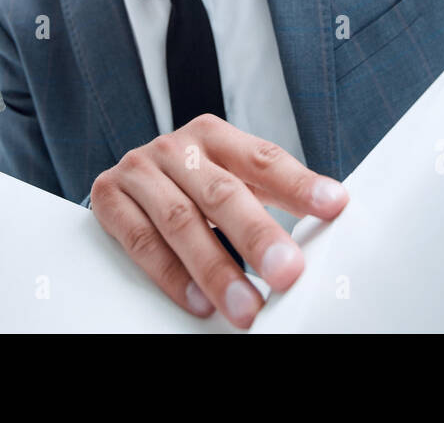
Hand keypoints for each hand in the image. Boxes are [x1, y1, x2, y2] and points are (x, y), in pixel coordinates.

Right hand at [88, 113, 348, 328]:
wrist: (129, 177)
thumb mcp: (234, 178)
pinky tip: (198, 302)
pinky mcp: (109, 197)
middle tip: (287, 273)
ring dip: (215, 269)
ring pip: (180, 221)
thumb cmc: (193, 183)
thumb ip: (276, 193)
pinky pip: (140, 240)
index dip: (298, 183)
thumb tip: (334, 215)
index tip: (334, 207)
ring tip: (246, 307)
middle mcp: (177, 148)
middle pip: (221, 193)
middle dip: (257, 236)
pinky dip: (171, 275)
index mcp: (214, 135)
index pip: (263, 158)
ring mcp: (139, 170)